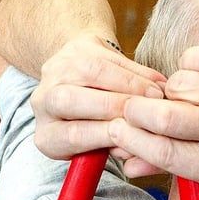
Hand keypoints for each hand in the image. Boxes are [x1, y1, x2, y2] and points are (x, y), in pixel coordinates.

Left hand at [31, 34, 165, 162]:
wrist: (85, 93)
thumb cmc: (98, 130)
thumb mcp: (99, 150)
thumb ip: (114, 150)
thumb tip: (136, 149)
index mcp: (47, 135)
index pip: (71, 135)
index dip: (105, 134)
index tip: (134, 135)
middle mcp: (43, 101)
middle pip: (69, 100)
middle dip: (113, 105)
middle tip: (146, 113)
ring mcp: (56, 70)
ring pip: (90, 71)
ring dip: (129, 84)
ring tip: (155, 96)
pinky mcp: (77, 48)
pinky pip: (107, 56)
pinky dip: (136, 70)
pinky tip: (154, 82)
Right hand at [111, 43, 198, 187]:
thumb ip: (174, 163)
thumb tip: (126, 164)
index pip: (166, 154)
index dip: (132, 139)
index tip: (116, 128)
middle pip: (166, 118)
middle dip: (138, 110)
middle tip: (133, 106)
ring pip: (177, 84)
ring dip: (172, 88)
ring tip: (190, 94)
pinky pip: (193, 58)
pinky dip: (191, 65)